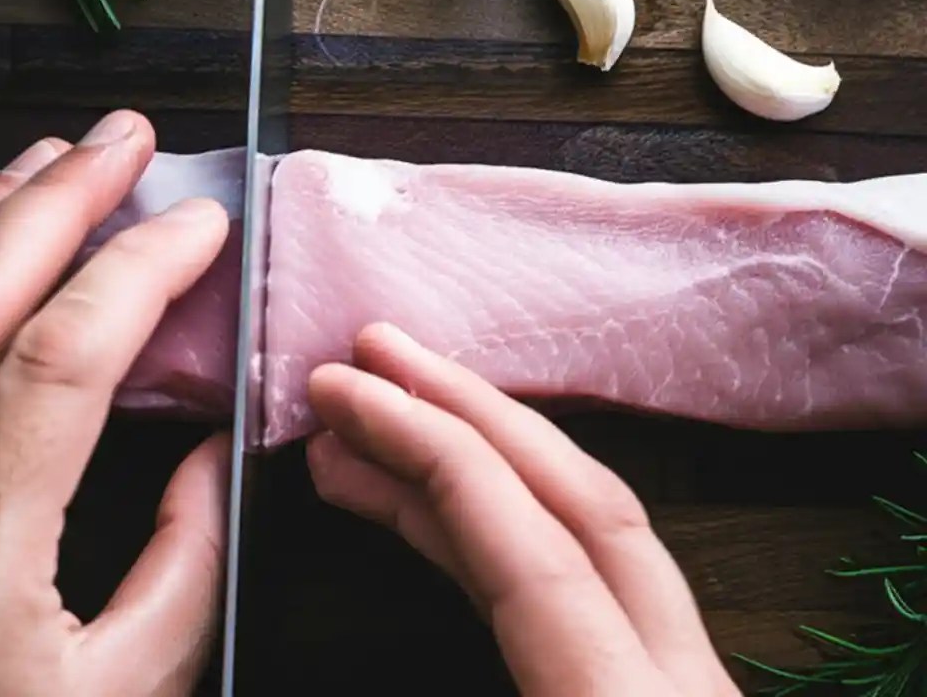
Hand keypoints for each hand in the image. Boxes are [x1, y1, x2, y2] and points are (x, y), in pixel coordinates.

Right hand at [305, 323, 740, 696]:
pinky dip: (491, 539)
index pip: (531, 543)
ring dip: (468, 469)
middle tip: (371, 357)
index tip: (342, 386)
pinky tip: (426, 514)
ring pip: (582, 535)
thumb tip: (361, 517)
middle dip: (467, 412)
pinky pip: (573, 586)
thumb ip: (414, 674)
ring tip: (368, 432)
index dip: (428, 446)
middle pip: (580, 500)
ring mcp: (677, 679)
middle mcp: (678, 674)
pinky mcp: (651, 690)